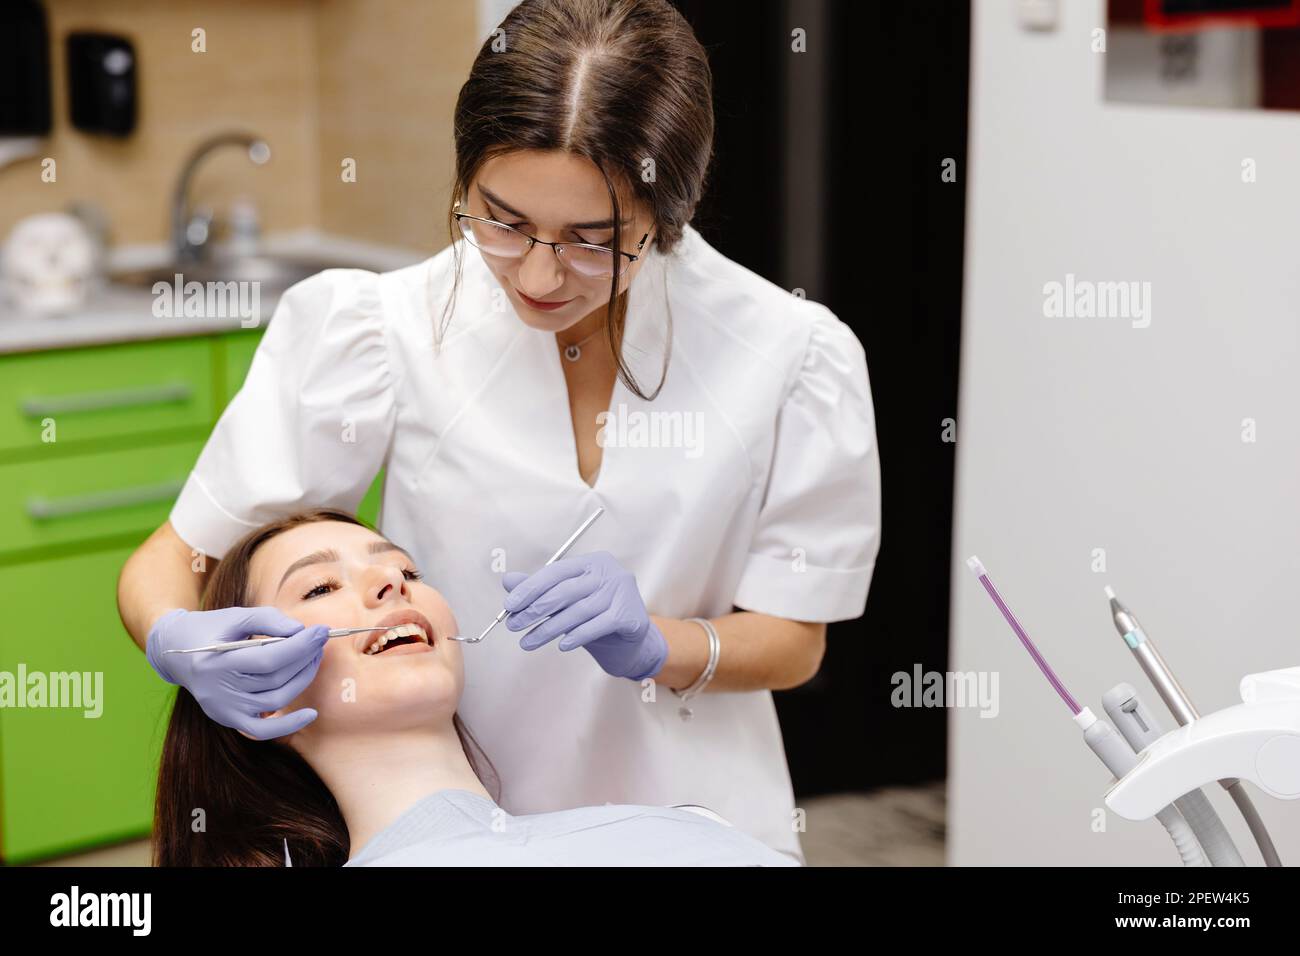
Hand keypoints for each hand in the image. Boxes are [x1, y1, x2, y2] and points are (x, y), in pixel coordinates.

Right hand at [146, 606, 329, 739]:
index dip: (300, 646)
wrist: (177, 653)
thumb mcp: (235, 616)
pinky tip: (312, 714)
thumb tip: (300, 632)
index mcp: (215, 662)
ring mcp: (224, 710)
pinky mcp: (230, 720)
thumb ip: (268, 619)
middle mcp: (218, 691)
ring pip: (276, 699)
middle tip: (320, 640)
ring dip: (303, 678)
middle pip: (276, 679)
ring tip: (314, 657)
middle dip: (305, 657)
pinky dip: (289, 725)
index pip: (269, 659)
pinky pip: (263, 730)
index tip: (322, 631)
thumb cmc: (210, 629)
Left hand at [501, 551, 667, 680]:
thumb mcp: (566, 603)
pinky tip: (562, 645)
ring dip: (549, 628)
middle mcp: (610, 572)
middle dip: (535, 609)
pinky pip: (597, 625)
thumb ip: (540, 590)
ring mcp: (623, 592)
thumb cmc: (595, 618)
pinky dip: (577, 635)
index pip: (556, 571)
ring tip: (528, 642)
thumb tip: (508, 581)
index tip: (509, 605)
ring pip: (579, 610)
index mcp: (593, 562)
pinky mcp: (631, 615)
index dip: (531, 588)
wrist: (631, 644)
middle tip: (514, 625)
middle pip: (566, 590)